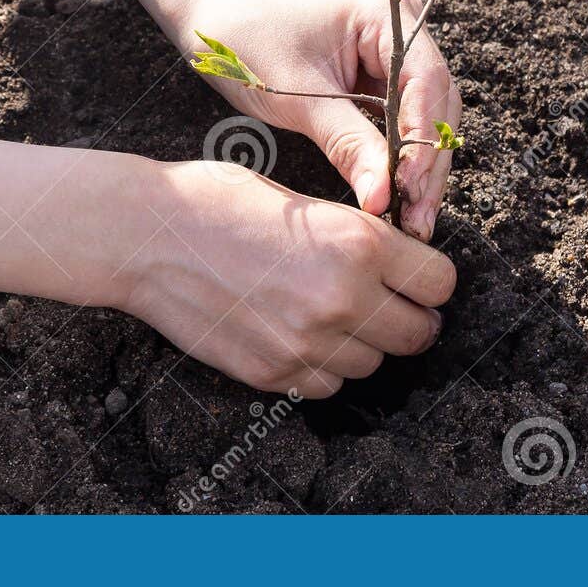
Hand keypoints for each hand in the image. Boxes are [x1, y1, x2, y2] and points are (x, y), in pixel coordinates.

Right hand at [117, 161, 456, 396]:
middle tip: (389, 303)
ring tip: (332, 313)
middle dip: (410, 318)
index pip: (440, 284)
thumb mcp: (306, 201)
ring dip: (364, 344)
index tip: (416, 277)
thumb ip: (358, 237)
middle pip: (419, 334)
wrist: (147, 236)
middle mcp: (342, 298)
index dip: (430, 280)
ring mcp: (307, 343)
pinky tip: (300, 333)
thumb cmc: (220, 201)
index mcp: (358, 243)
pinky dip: (324, 367)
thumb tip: (401, 265)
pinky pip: (328, 386)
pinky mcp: (274, 374)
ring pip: (373, 365)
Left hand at [176, 0, 461, 240]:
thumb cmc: (247, 38)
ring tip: (411, 216)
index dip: (424, 140)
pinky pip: (400, 110)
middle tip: (418, 220)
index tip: (410, 190)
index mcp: (384, 10)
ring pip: (423, 110)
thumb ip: (348, 145)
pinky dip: (399, 149)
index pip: (427, 81)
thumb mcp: (297, 97)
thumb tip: (384, 199)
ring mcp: (392, 40)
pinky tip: (395, 189)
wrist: (212, 5)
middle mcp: (400, 19)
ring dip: (419, 162)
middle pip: (435, 99)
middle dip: (428, 162)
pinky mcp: (377, 62)